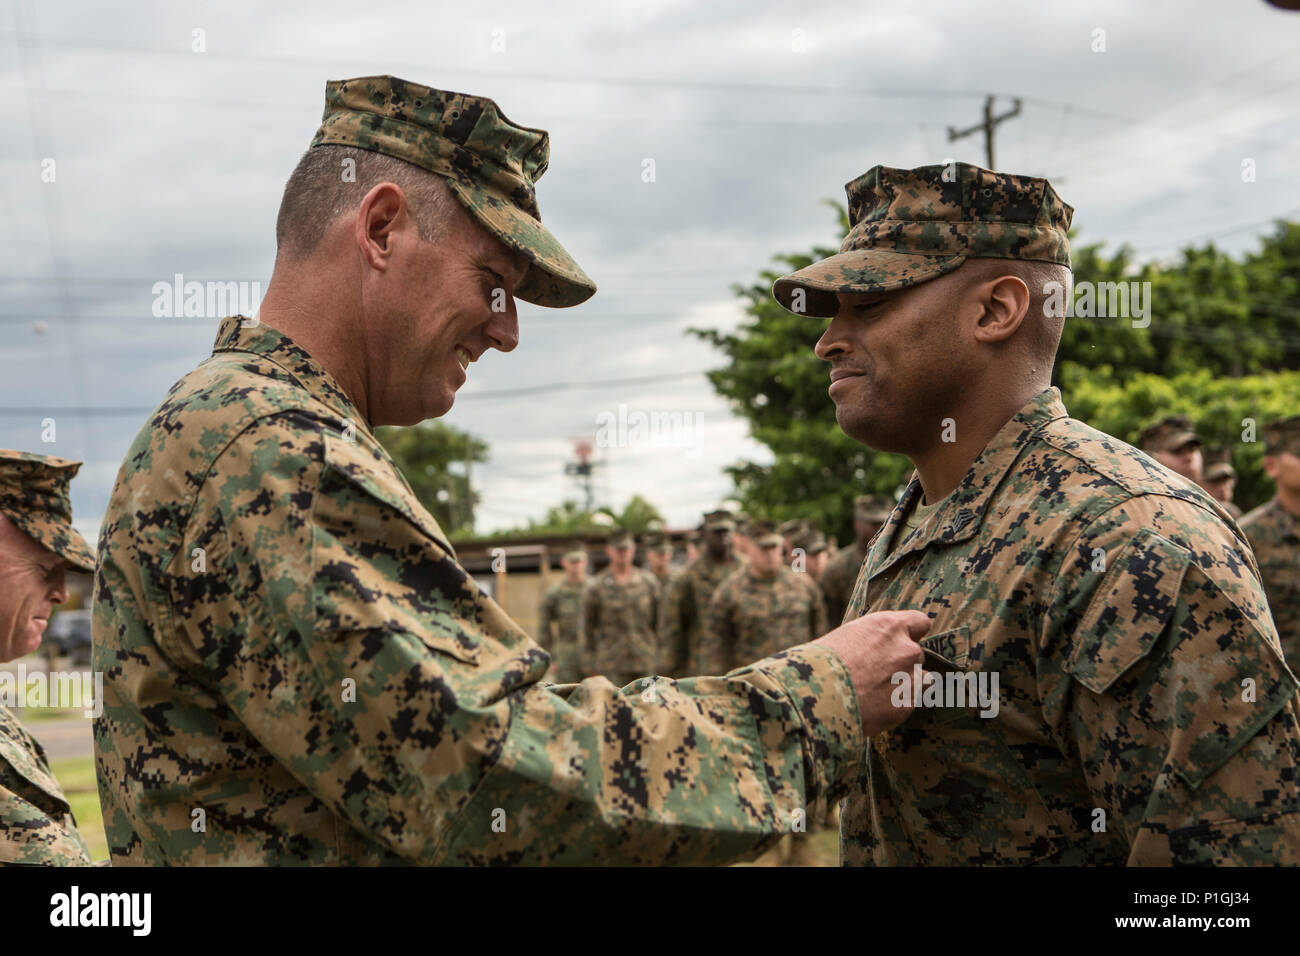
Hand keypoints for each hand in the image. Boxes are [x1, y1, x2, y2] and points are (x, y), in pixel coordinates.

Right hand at [815, 610, 929, 735]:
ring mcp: (910, 679)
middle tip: (876, 674)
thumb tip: (877, 647)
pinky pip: (910, 703)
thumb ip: (872, 640)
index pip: (920, 622)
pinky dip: (896, 706)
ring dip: (907, 684)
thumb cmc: (821, 663)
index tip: (902, 641)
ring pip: (922, 680)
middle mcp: (906, 650)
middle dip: (902, 663)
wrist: (815, 696)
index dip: (911, 633)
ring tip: (879, 693)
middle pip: (917, 654)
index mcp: (889, 626)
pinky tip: (874, 708)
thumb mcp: (847, 637)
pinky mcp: (906, 706)